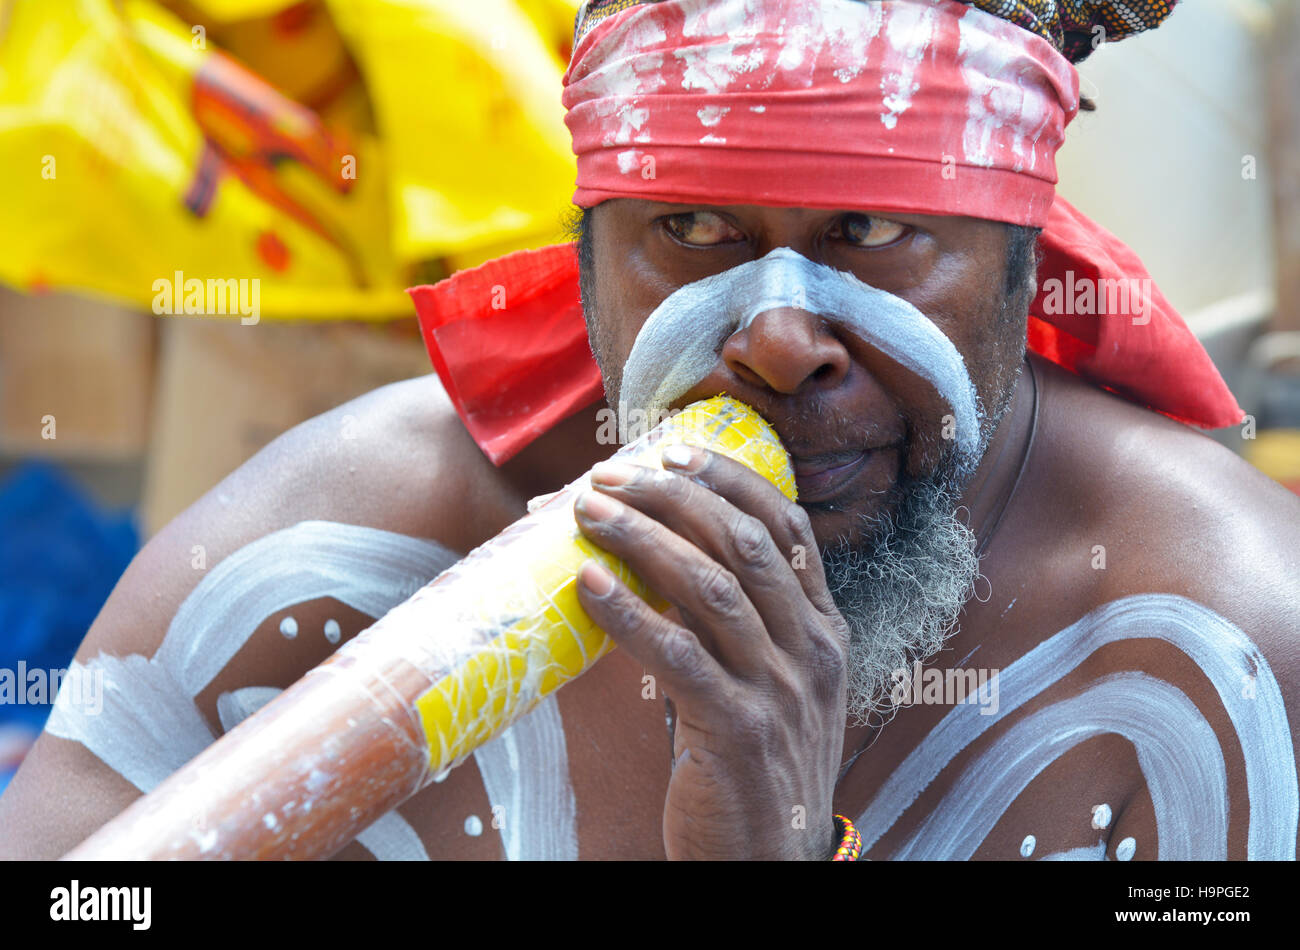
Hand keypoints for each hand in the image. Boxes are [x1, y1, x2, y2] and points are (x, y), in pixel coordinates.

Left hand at [573, 444, 849, 859]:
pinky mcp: (739, 733)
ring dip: (643, 541)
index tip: (673, 452)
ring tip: (587, 514)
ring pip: (713, 588)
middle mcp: (813, 652)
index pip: (787, 530)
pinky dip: (631, 616)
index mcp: (824, 632)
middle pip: (745, 544)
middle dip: (673, 498)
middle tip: (610, 477)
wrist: (770, 861)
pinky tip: (591, 587)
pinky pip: (680, 659)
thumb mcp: (767, 685)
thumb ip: (730, 627)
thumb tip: (647, 561)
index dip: (731, 481)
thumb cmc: (754, 766)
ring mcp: (782, 692)